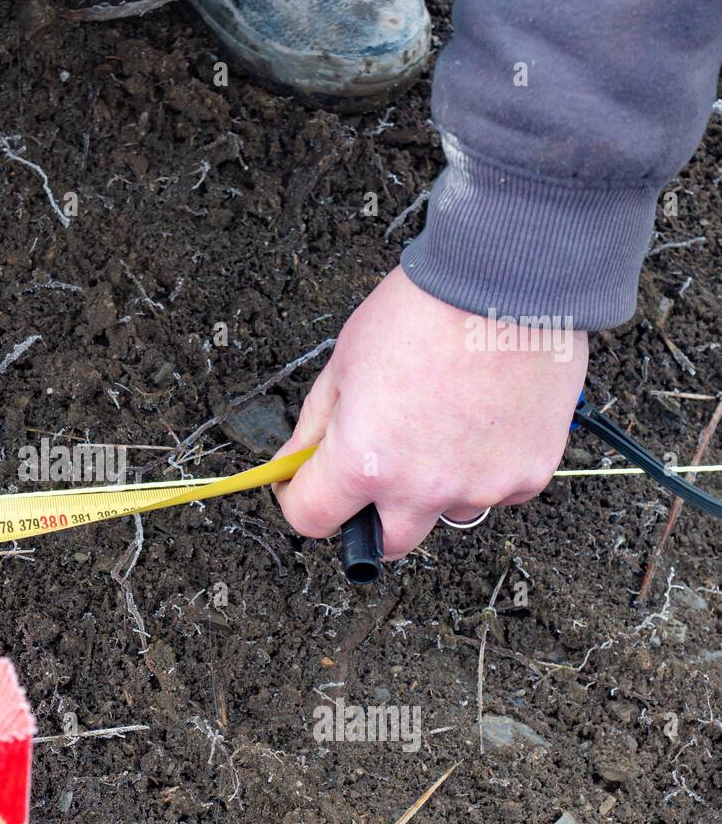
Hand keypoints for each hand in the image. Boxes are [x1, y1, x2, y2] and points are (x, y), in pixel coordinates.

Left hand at [274, 267, 587, 558]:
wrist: (507, 280)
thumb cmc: (423, 311)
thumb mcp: (343, 364)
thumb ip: (315, 426)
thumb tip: (294, 462)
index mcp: (364, 463)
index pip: (312, 521)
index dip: (300, 501)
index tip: (304, 486)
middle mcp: (422, 489)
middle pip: (385, 543)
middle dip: (371, 518)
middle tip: (376, 475)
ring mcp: (479, 487)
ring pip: (447, 511)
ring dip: (436, 486)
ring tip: (442, 423)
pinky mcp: (528, 475)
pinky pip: (497, 489)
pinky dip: (486, 465)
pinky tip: (484, 418)